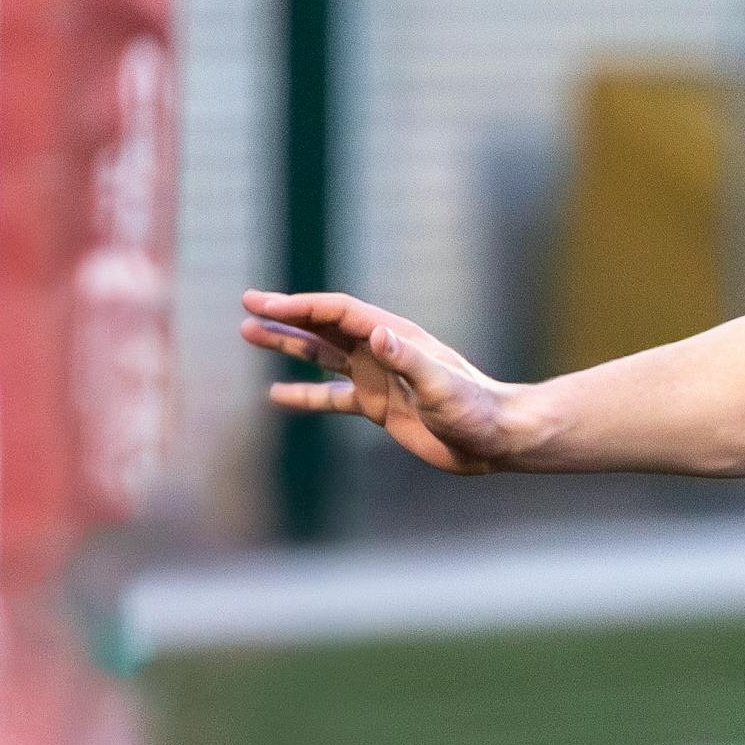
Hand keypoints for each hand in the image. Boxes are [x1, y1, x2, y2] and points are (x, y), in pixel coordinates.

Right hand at [239, 289, 526, 474]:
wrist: (496, 439)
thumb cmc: (475, 409)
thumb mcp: (440, 385)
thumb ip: (408, 359)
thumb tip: (376, 335)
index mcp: (394, 337)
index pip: (337, 313)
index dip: (301, 307)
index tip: (266, 306)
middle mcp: (381, 351)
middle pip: (324, 326)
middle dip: (286, 315)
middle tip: (247, 305)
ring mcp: (378, 377)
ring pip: (322, 356)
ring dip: (288, 344)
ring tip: (250, 334)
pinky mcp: (378, 406)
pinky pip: (332, 398)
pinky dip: (305, 395)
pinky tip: (277, 395)